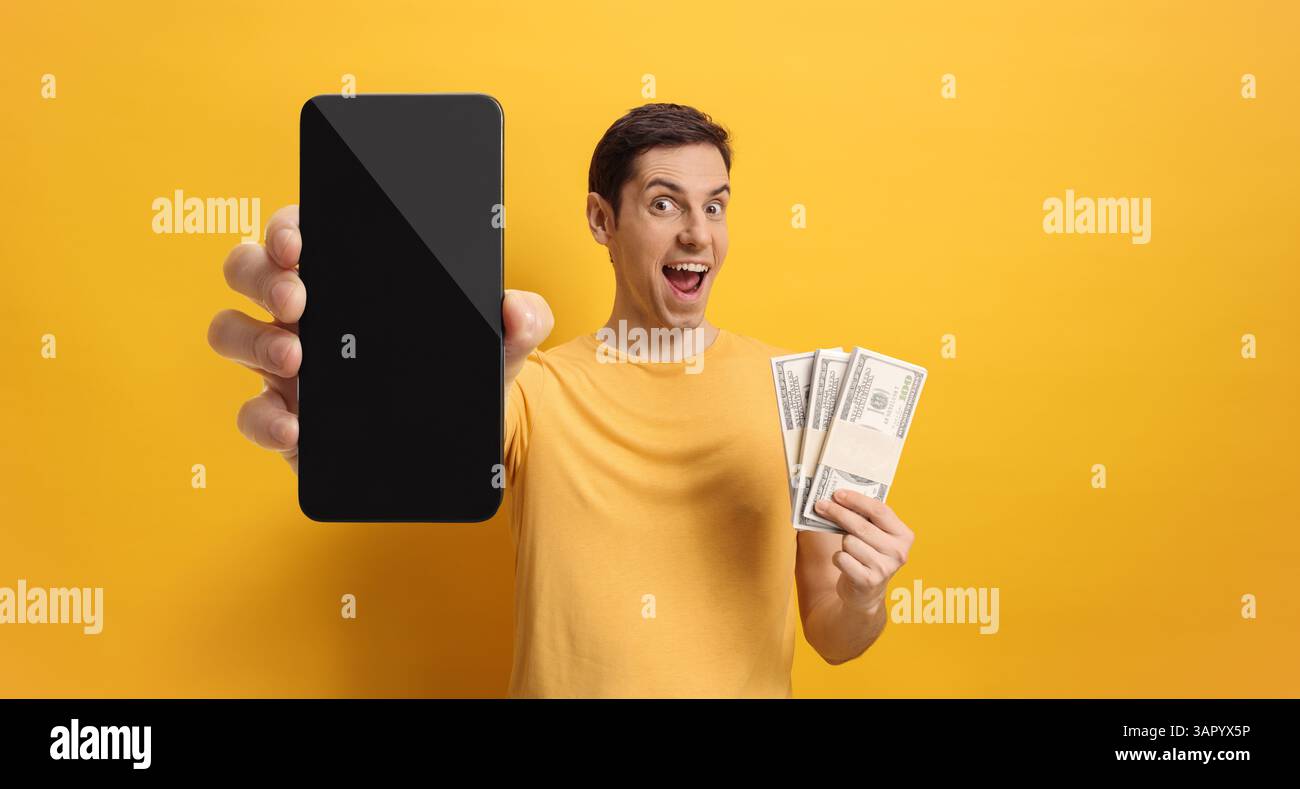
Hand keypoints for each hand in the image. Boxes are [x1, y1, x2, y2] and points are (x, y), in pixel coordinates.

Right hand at [207, 205, 553, 474]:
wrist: (463, 436)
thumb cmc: (467, 365)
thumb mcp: (501, 340)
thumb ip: (521, 318)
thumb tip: (517, 310)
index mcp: (345, 273)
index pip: (297, 230)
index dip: (286, 227)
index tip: (300, 241)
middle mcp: (303, 310)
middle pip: (248, 269)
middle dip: (263, 277)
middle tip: (301, 302)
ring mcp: (285, 362)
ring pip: (230, 332)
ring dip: (252, 340)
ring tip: (297, 360)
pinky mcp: (285, 416)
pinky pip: (251, 414)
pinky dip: (263, 420)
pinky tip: (295, 427)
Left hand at [812, 490, 914, 615]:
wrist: (867, 593)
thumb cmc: (869, 555)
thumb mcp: (876, 536)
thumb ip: (865, 518)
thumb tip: (838, 498)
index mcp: (904, 535)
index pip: (880, 510)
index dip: (857, 500)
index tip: (837, 493)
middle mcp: (898, 552)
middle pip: (861, 525)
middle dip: (838, 513)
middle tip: (821, 505)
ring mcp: (885, 568)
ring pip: (849, 542)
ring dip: (843, 543)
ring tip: (849, 549)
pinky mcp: (868, 581)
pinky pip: (842, 558)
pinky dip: (839, 558)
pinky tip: (846, 563)